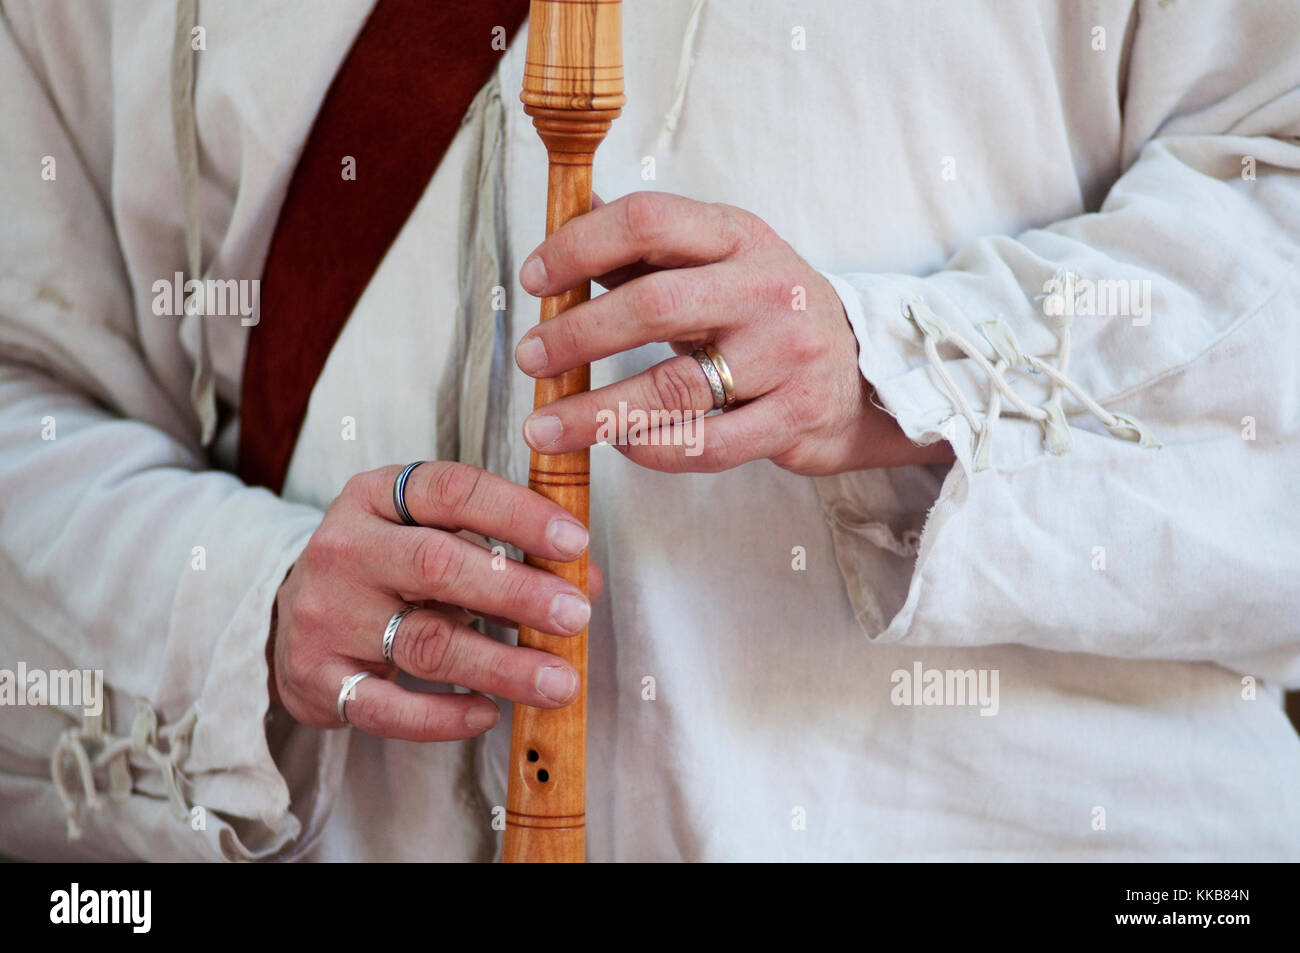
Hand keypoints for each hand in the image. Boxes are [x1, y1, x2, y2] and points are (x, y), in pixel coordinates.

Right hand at [268, 462, 601, 740]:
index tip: (575, 542)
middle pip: (437, 566)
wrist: (288, 613)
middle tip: (576, 616)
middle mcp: (345, 548)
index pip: (451, 491)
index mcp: (375, 496)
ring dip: (500, 665)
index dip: (519, 514)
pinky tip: (487, 714)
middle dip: (517, 592)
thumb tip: (585, 583)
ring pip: (423, 641)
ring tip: (557, 682)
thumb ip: (505, 550)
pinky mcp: (318, 677)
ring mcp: (327, 614)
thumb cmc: (385, 568)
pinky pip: (386, 707)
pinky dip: (442, 717)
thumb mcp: (432, 535)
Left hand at [513, 191, 953, 474]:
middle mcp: (767, 288)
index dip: (579, 246)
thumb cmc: (770, 313)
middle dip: (577, 334)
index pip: (649, 220)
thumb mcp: (723, 262)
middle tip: (529, 359)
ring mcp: (786, 355)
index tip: (533, 280)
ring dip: (596, 411)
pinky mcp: (795, 417)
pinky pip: (708, 444)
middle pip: (653, 305)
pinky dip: (653, 450)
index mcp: (739, 235)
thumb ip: (652, 253)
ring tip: (544, 428)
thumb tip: (567, 235)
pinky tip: (620, 448)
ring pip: (675, 387)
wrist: (865, 371)